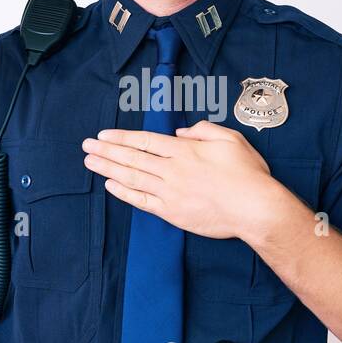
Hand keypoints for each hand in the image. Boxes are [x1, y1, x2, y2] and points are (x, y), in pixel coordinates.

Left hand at [80, 120, 284, 240]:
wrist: (255, 208)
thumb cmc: (247, 174)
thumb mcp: (230, 139)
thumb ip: (203, 130)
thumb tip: (180, 133)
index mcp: (184, 150)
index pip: (144, 141)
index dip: (121, 137)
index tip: (104, 135)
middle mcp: (172, 170)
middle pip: (132, 158)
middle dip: (106, 150)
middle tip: (86, 145)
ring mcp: (170, 192)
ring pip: (131, 177)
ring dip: (108, 168)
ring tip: (90, 162)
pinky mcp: (172, 213)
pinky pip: (141, 201)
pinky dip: (123, 192)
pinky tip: (109, 185)